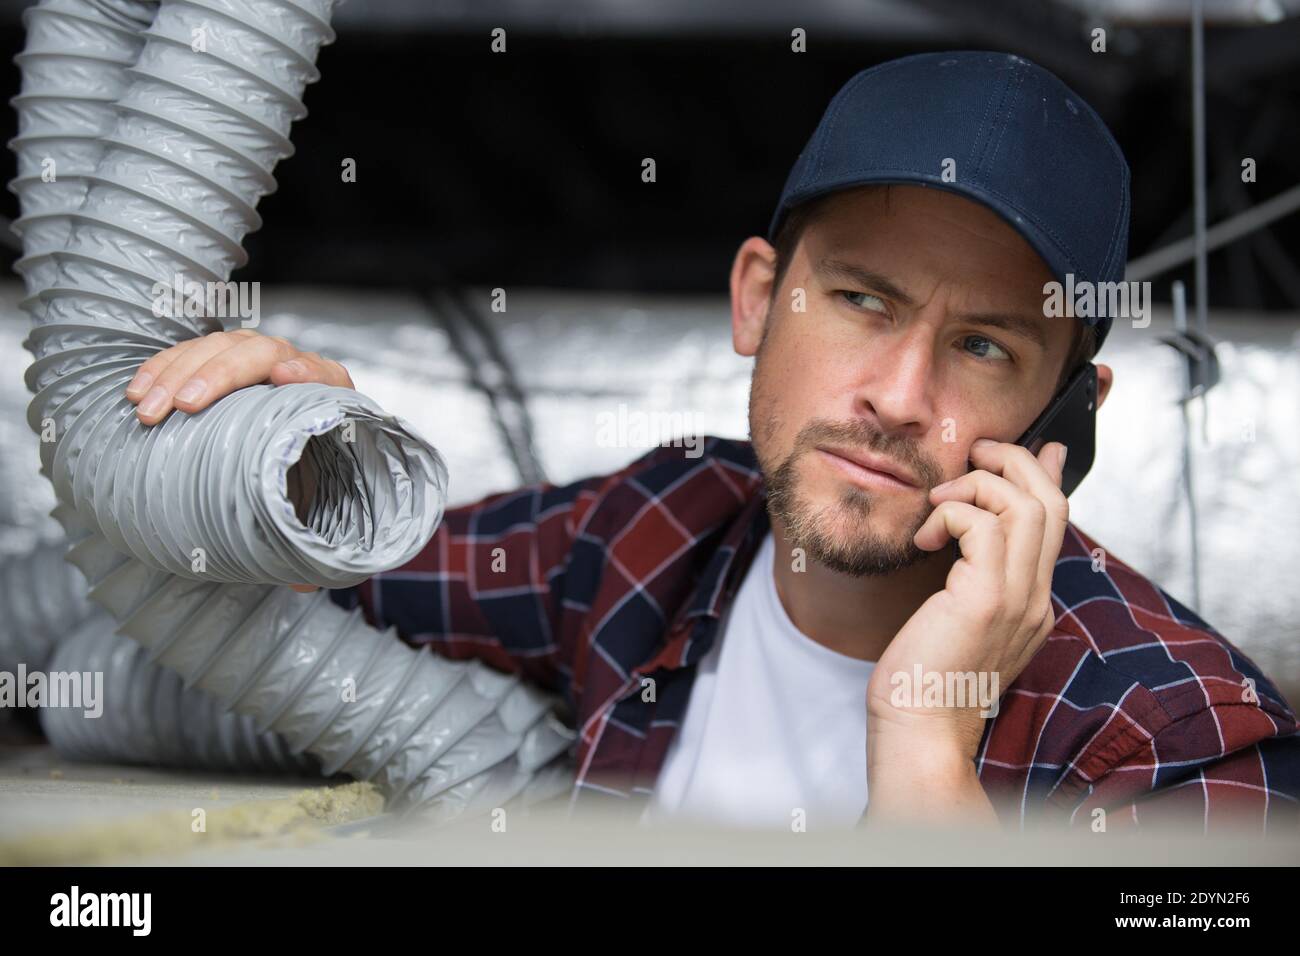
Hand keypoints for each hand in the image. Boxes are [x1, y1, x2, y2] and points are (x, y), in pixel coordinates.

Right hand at [125, 329, 352, 594]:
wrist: (295, 461)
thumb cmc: (310, 481)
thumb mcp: (315, 508)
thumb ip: (309, 538)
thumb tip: (303, 581)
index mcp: (329, 399)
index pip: (323, 373)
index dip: (305, 371)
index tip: (284, 377)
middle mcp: (295, 371)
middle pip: (260, 353)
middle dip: (220, 374)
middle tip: (184, 405)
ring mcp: (255, 361)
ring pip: (218, 348)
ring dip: (178, 372)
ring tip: (148, 408)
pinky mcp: (220, 362)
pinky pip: (189, 353)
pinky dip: (160, 368)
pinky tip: (136, 391)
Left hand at [863, 439, 1068, 822]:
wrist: (918, 731)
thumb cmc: (923, 677)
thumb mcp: (956, 617)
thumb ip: (971, 573)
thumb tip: (973, 530)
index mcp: (1032, 603)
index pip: (1056, 522)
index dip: (1047, 475)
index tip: (1036, 446)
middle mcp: (1036, 599)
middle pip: (1051, 502)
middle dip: (1016, 462)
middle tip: (976, 454)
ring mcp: (1018, 600)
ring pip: (1025, 506)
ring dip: (977, 486)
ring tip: (940, 503)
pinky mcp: (986, 601)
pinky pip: (984, 527)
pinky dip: (952, 515)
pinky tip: (925, 539)